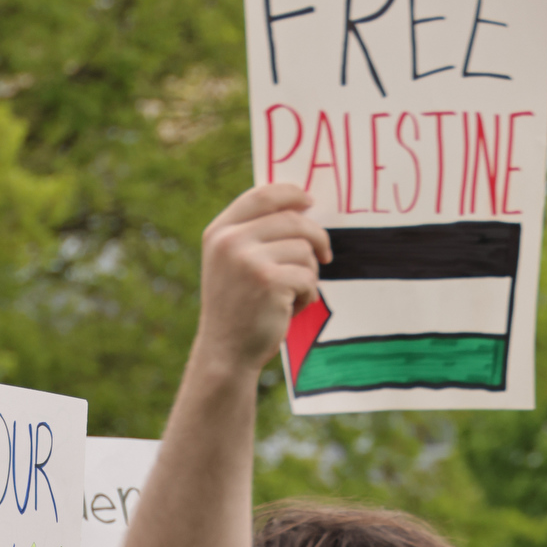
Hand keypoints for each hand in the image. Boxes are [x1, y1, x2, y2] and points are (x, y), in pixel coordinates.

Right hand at [193, 185, 331, 380]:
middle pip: (292, 220)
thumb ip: (254, 236)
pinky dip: (309, 294)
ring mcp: (248, 260)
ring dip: (309, 274)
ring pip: (304, 250)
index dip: (290, 194)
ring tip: (295, 294)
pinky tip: (294, 308)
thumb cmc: (239, 308)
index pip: (261, 195)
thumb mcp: (233, 264)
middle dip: (316, 238)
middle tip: (326, 255)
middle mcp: (230, 241)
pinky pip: (308, 277)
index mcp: (220, 231)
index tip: (309, 202)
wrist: (226, 352)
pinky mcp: (269, 282)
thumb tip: (299, 209)